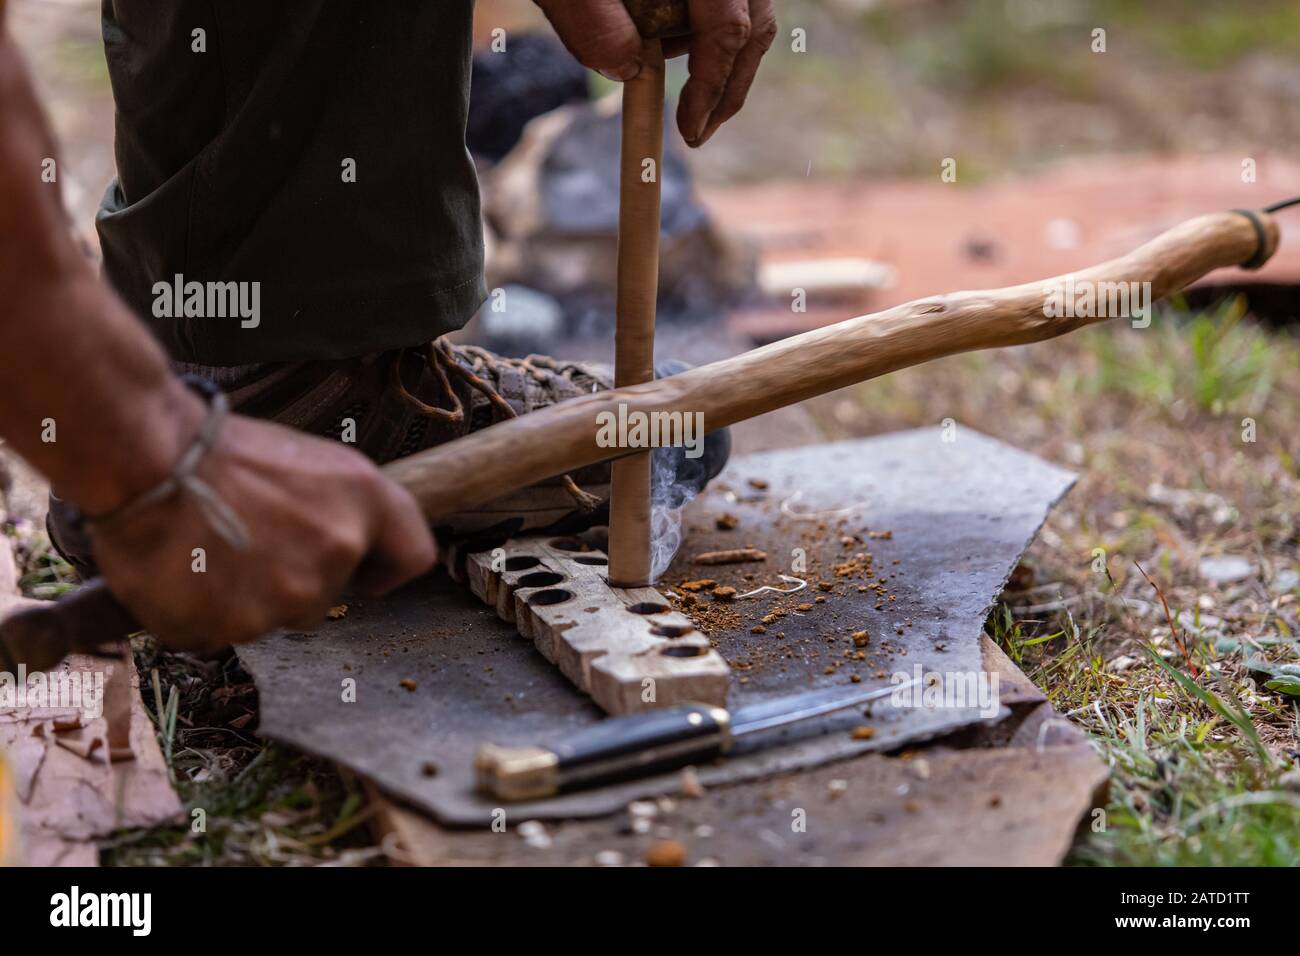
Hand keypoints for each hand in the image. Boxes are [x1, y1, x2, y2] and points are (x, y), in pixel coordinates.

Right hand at [89, 415, 436, 652]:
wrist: (147, 460)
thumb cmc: (221, 451)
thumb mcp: (311, 461)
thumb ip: (344, 508)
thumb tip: (351, 547)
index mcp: (364, 501)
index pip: (414, 556)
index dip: (383, 567)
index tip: (357, 566)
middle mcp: (338, 553)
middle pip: (328, 596)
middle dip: (295, 579)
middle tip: (249, 540)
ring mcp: (288, 597)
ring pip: (274, 618)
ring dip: (246, 597)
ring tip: (210, 549)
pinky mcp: (236, 628)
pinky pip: (222, 634)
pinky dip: (203, 613)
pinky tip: (185, 572)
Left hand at [535, 0, 776, 146]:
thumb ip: (592, 24)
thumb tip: (629, 70)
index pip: (728, 30)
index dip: (712, 87)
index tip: (691, 131)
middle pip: (755, 25)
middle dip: (729, 84)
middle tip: (700, 127)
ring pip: (753, 11)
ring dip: (723, 55)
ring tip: (676, 76)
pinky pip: (734, 0)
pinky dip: (714, 29)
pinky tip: (674, 41)